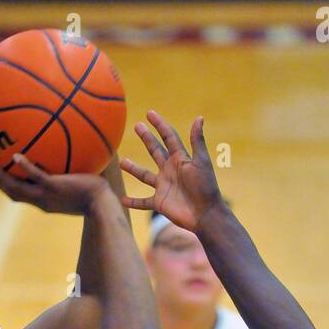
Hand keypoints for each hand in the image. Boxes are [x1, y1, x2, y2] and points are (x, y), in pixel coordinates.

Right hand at [0, 155, 108, 215]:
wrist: (103, 206)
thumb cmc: (98, 198)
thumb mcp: (83, 187)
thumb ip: (75, 175)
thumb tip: (80, 155)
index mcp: (46, 203)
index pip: (23, 197)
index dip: (10, 189)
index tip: (2, 179)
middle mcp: (42, 201)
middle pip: (14, 194)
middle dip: (0, 183)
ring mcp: (46, 195)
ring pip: (18, 188)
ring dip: (3, 178)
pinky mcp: (54, 186)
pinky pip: (34, 175)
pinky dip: (24, 167)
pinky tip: (15, 156)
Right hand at [120, 110, 222, 232]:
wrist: (205, 214)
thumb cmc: (206, 187)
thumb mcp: (201, 161)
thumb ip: (197, 140)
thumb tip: (199, 118)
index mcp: (180, 159)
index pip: (168, 137)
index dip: (159, 125)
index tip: (150, 113)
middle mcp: (170, 171)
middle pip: (155, 151)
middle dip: (146, 138)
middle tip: (136, 126)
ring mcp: (163, 187)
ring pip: (144, 175)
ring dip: (134, 169)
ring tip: (122, 161)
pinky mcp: (159, 203)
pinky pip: (143, 202)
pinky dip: (133, 202)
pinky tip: (122, 199)